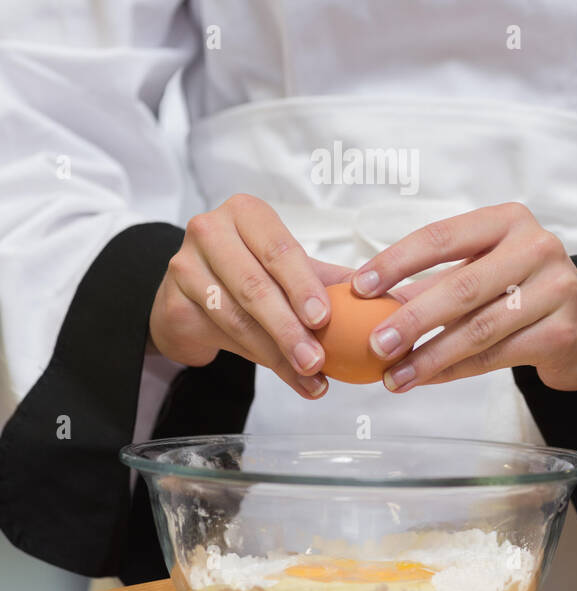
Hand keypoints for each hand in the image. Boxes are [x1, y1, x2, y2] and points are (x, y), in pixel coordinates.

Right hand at [148, 194, 352, 398]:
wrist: (189, 294)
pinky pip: (220, 337)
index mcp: (246, 213)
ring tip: (311, 375)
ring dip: (277, 354)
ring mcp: (184, 266)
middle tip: (318, 359)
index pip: (278, 249)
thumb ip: (330, 279)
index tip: (324, 318)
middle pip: (254, 286)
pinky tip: (289, 377)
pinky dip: (260, 361)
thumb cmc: (248, 270)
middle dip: (290, 329)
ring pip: (236, 318)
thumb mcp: (286, 267)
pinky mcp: (171, 303)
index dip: (302, 286)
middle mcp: (210, 231)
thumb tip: (390, 299)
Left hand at [351, 202, 576, 392]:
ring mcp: (555, 289)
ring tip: (394, 375)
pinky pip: (495, 356)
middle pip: (462, 286)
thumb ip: (431, 279)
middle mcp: (536, 247)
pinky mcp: (562, 332)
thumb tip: (365, 300)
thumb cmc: (521, 289)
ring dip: (429, 356)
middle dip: (412, 318)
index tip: (360, 285)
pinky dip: (454, 371)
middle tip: (375, 343)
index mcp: (507, 221)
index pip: (442, 237)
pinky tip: (426, 379)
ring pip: (478, 328)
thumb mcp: (482, 269)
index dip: (397, 261)